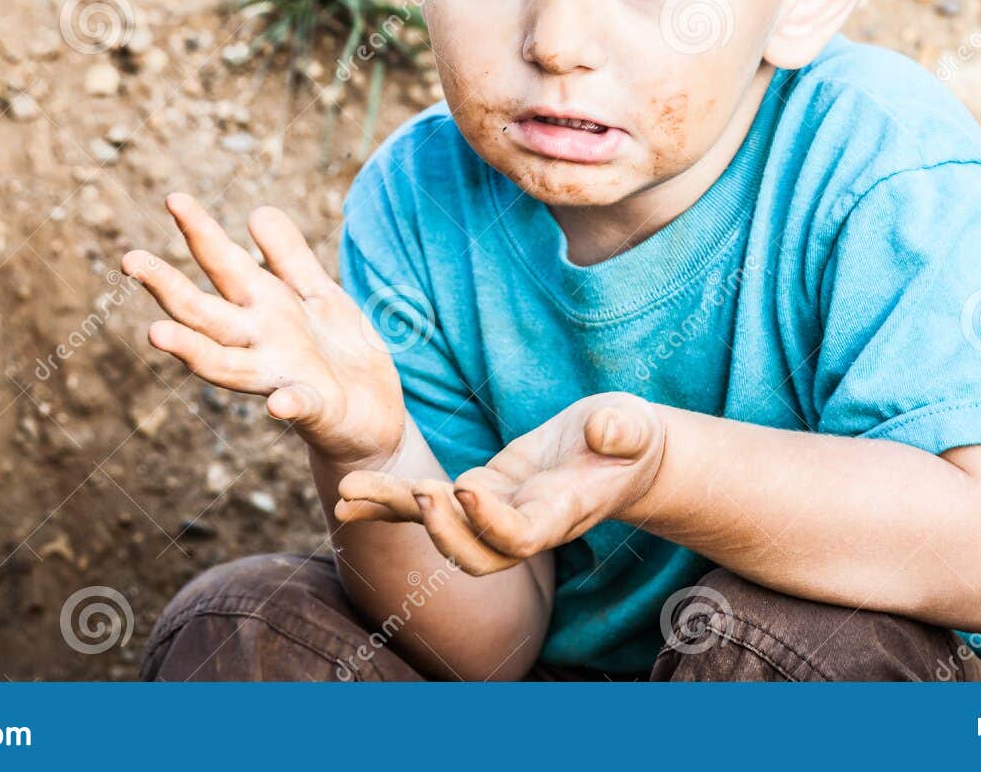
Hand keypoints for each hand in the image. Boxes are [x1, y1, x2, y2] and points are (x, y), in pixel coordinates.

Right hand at [123, 192, 406, 469]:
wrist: (373, 418)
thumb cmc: (339, 355)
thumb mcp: (318, 295)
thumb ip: (289, 259)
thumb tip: (255, 212)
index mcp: (263, 309)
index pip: (223, 266)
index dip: (201, 232)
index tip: (173, 197)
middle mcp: (260, 343)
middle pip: (204, 314)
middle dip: (167, 288)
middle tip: (129, 259)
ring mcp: (283, 377)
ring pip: (226, 366)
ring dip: (191, 351)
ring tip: (156, 332)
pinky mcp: (317, 410)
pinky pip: (300, 407)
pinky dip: (288, 404)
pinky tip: (277, 404)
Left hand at [335, 393, 665, 574]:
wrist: (620, 457)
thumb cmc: (629, 439)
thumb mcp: (634, 426)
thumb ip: (623, 430)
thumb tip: (605, 429)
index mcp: (561, 513)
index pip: (521, 536)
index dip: (491, 521)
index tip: (466, 486)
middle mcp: (524, 525)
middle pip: (475, 554)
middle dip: (442, 529)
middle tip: (418, 492)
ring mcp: (496, 513)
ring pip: (441, 531)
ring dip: (394, 513)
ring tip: (346, 493)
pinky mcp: (478, 492)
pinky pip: (428, 505)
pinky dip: (386, 502)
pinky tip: (346, 495)